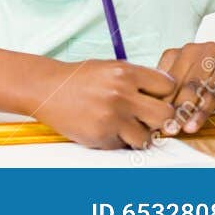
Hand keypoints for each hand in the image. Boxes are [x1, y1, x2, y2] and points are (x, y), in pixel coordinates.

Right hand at [36, 59, 177, 149]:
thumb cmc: (79, 79)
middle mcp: (121, 93)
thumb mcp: (110, 68)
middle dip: (160, 118)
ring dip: (139, 135)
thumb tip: (166, 96)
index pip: (168, 85)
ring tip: (125, 126)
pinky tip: (106, 129)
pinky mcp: (101, 135)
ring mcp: (111, 117)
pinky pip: (124, 146)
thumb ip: (137, 80)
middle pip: (166, 115)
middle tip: (148, 117)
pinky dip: (118, 141)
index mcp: (125, 72)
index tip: (158, 97)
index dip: (165, 93)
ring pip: (147, 137)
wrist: (46, 88)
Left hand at [155, 42, 214, 135]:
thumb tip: (152, 117)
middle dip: (167, 108)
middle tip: (160, 127)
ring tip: (175, 128)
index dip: (155, 100)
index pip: (162, 79)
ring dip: (183, 111)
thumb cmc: (214, 81)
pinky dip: (201, 111)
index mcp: (177, 54)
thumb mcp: (191, 85)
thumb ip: (174, 95)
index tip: (149, 120)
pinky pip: (213, 93)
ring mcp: (213, 56)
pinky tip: (193, 125)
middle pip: (176, 83)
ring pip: (194, 87)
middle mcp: (193, 50)